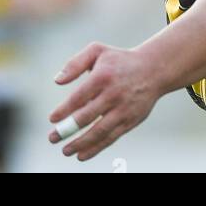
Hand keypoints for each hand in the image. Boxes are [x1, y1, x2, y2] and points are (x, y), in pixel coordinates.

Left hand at [48, 42, 160, 160]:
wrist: (153, 69)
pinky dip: (96, 148)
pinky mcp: (131, 121)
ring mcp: (123, 109)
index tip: (52, 119)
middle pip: (87, 116)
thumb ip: (75, 64)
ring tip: (66, 151)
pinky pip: (111, 137)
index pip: (79, 97)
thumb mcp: (97, 51)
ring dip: (81, 143)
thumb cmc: (119, 60)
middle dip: (67, 129)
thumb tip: (57, 81)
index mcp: (103, 76)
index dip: (64, 110)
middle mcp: (113, 94)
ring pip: (99, 131)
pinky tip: (82, 154)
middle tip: (52, 138)